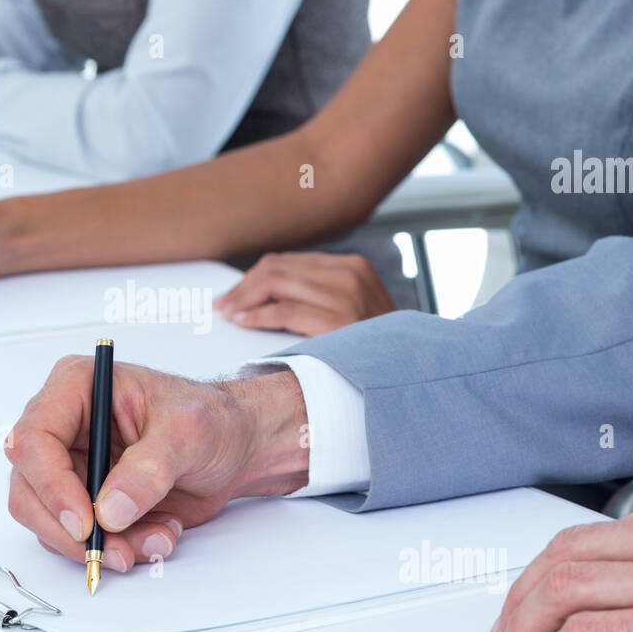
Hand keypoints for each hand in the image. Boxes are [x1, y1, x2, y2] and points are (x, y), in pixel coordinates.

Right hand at [5, 362, 309, 572]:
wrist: (233, 448)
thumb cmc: (210, 419)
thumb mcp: (188, 432)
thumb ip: (150, 467)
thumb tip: (110, 510)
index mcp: (76, 388)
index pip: (33, 439)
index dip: (51, 485)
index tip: (86, 522)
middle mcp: (63, 427)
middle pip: (29, 489)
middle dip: (72, 530)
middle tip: (116, 551)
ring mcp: (70, 467)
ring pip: (51, 522)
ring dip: (103, 544)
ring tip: (158, 538)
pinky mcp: (84, 501)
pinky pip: (79, 539)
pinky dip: (118, 548)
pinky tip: (158, 534)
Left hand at [213, 252, 394, 335]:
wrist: (410, 368)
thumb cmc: (374, 347)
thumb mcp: (351, 310)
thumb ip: (317, 296)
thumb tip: (266, 294)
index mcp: (352, 267)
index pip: (287, 263)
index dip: (252, 279)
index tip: (232, 296)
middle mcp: (350, 274)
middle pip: (277, 269)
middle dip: (242, 288)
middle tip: (222, 306)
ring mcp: (347, 296)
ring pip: (276, 283)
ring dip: (244, 300)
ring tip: (229, 315)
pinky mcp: (340, 321)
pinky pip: (285, 310)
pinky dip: (258, 316)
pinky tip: (243, 323)